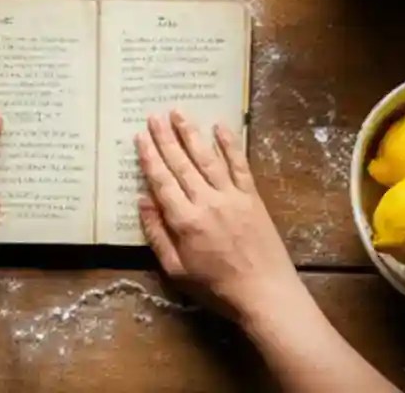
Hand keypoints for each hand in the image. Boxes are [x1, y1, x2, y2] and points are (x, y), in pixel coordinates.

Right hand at [136, 111, 304, 323]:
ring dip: (192, 134)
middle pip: (182, 164)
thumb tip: (142, 201)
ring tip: (180, 113)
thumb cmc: (216, 287)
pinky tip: (221, 127)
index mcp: (185, 221)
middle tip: (155, 115)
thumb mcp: (176, 269)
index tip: (140, 136)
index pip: (162, 181)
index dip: (149, 157)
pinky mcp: (252, 197)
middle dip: (166, 138)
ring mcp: (232, 197)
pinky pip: (239, 165)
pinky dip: (230, 145)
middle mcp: (207, 202)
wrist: (264, 291)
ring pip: (208, 158)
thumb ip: (157, 234)